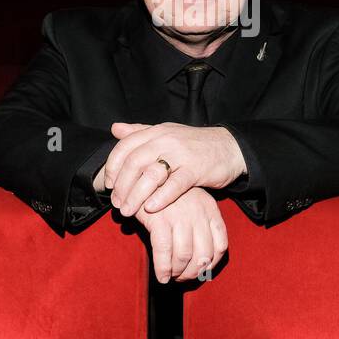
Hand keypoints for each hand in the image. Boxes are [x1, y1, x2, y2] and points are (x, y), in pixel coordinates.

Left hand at [102, 122, 244, 216]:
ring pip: (151, 175)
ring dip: (135, 195)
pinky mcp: (196, 170)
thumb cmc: (194, 145)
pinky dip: (160, 198)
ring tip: (128, 210)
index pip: (125, 146)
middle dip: (122, 185)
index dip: (113, 166)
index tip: (109, 184)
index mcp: (156, 132)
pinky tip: (150, 209)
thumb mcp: (166, 134)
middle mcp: (166, 140)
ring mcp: (181, 154)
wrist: (229, 148)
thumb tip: (115, 128)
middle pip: (134, 162)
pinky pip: (174, 185)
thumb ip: (140, 132)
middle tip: (117, 203)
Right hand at [133, 186, 228, 283]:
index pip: (221, 245)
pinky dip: (163, 269)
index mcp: (210, 209)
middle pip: (203, 254)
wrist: (145, 175)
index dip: (211, 264)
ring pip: (184, 256)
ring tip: (171, 277)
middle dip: (194, 273)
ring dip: (178, 272)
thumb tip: (202, 260)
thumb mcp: (193, 203)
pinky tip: (161, 277)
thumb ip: (200, 225)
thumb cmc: (168, 194)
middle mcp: (198, 213)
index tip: (201, 272)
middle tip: (183, 278)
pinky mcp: (159, 219)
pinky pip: (164, 252)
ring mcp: (179, 216)